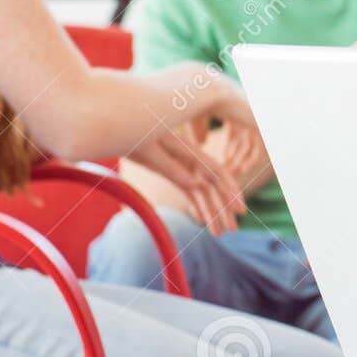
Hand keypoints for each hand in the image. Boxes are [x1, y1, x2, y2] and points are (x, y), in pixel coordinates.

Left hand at [123, 120, 246, 234]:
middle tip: (232, 231)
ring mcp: (180, 165)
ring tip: (219, 233)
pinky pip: (187, 190)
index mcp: (188, 152)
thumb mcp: (148, 151)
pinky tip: (201, 219)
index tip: (241, 210)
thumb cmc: (131, 133)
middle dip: (224, 209)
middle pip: (213, 186)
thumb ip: (170, 167)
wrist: (115, 123)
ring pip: (201, 191)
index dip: (231, 191)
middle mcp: (189, 160)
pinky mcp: (169, 169)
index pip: (217, 174)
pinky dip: (196, 204)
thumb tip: (196, 184)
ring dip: (211, 211)